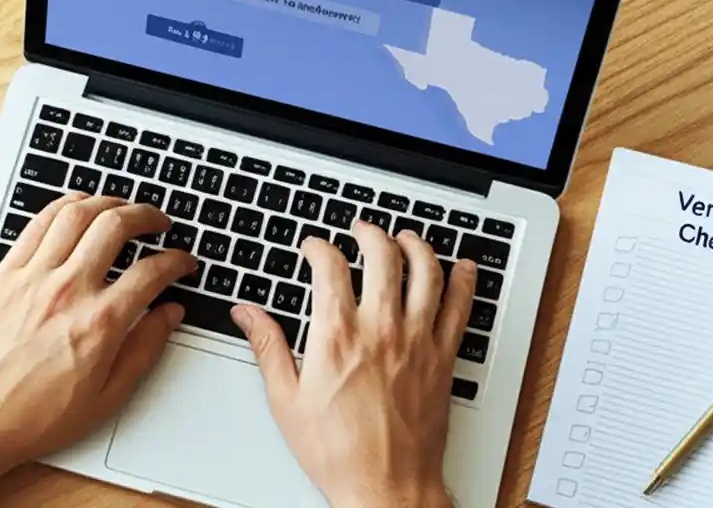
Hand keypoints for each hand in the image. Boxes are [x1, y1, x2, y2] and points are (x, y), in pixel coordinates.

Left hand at [0, 193, 196, 506]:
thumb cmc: (35, 416)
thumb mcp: (107, 396)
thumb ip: (145, 348)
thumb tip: (169, 315)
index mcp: (99, 323)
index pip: (152, 272)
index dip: (177, 260)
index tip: (182, 261)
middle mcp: (68, 291)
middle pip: (116, 226)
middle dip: (148, 216)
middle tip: (159, 222)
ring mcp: (33, 278)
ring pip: (76, 213)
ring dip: (108, 202)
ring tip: (122, 207)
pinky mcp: (5, 275)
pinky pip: (37, 224)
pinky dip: (63, 207)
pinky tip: (78, 208)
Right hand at [232, 222, 475, 507]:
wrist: (385, 487)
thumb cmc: (338, 452)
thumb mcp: (286, 400)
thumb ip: (268, 347)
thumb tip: (248, 314)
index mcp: (337, 336)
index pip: (329, 267)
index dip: (318, 247)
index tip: (313, 248)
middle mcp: (381, 329)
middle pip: (382, 255)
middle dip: (369, 233)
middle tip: (361, 229)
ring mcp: (417, 341)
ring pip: (425, 271)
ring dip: (416, 245)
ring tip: (405, 238)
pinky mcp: (442, 358)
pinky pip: (460, 308)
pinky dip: (464, 281)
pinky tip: (462, 268)